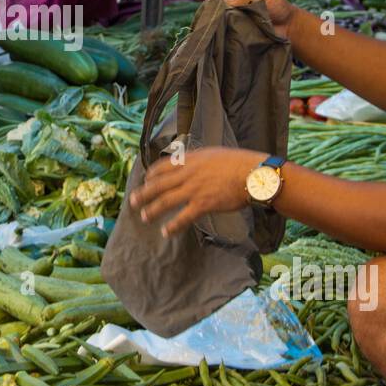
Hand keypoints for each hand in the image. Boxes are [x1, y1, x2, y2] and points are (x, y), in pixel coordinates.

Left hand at [129, 148, 265, 237]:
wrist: (253, 173)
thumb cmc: (238, 163)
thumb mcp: (212, 154)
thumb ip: (198, 160)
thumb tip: (190, 163)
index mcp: (190, 160)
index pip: (162, 166)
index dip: (151, 175)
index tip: (146, 181)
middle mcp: (188, 173)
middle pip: (158, 184)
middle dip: (143, 193)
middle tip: (132, 201)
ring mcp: (194, 189)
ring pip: (165, 200)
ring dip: (152, 209)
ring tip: (144, 217)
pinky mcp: (203, 204)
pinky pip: (183, 216)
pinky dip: (172, 225)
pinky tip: (166, 231)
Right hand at [216, 0, 297, 38]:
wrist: (290, 27)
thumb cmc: (277, 7)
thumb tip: (219, 1)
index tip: (210, 2)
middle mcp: (235, 7)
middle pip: (218, 7)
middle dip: (215, 10)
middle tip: (213, 15)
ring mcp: (237, 21)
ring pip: (221, 20)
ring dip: (220, 21)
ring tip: (218, 24)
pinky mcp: (240, 33)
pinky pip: (229, 32)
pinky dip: (226, 32)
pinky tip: (223, 33)